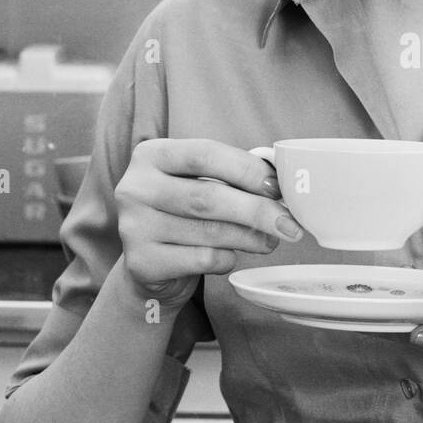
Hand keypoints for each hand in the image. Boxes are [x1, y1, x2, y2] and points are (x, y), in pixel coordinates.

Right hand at [115, 138, 304, 307]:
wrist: (149, 267)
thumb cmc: (183, 216)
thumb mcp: (197, 183)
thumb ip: (229, 177)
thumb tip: (281, 186)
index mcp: (151, 155)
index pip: (204, 154)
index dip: (246, 169)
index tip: (276, 187)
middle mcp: (135, 188)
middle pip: (208, 196)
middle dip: (257, 210)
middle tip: (289, 222)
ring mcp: (134, 227)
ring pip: (209, 231)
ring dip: (250, 237)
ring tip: (271, 239)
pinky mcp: (141, 263)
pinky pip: (202, 259)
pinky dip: (227, 258)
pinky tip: (231, 256)